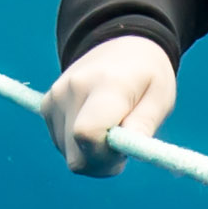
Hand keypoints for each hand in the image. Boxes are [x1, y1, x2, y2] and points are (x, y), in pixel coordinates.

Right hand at [45, 33, 178, 174]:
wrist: (121, 44)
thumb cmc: (147, 75)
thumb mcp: (160, 96)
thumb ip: (145, 123)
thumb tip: (129, 149)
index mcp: (106, 85)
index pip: (87, 133)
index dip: (105, 157)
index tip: (125, 152)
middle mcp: (73, 89)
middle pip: (76, 155)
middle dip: (102, 164)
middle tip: (123, 147)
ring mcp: (55, 98)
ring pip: (69, 155)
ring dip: (92, 155)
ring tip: (111, 132)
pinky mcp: (47, 106)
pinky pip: (62, 145)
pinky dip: (80, 146)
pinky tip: (96, 128)